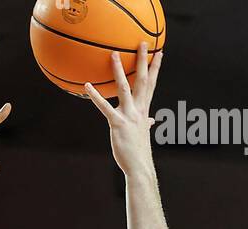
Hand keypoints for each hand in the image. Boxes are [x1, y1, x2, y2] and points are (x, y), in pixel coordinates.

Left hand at [84, 45, 162, 175]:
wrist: (139, 166)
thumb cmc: (139, 151)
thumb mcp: (143, 134)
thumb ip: (146, 124)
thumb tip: (151, 121)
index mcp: (144, 110)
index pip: (151, 84)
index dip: (155, 68)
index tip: (159, 53)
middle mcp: (138, 109)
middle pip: (142, 80)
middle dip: (142, 61)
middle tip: (142, 43)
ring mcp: (128, 115)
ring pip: (124, 88)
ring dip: (119, 70)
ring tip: (114, 54)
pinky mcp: (117, 124)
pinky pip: (104, 107)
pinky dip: (95, 96)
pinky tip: (87, 86)